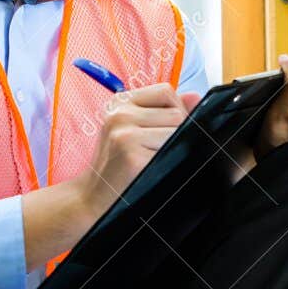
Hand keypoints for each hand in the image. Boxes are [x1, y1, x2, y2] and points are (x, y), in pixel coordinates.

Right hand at [74, 83, 203, 223]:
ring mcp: (124, 133)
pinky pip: (171, 152)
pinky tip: (150, 170)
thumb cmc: (117, 164)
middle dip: (175, 133)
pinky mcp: (131, 155)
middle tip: (156, 151)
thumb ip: (164, 111)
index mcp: (120, 102)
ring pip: (177, 131)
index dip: (175, 109)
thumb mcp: (134, 129)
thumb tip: (195, 97)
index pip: (166, 91)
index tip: (164, 129)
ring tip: (152, 160)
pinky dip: (168, 163)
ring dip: (172, 148)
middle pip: (176, 113)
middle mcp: (120, 113)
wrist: (92, 196)